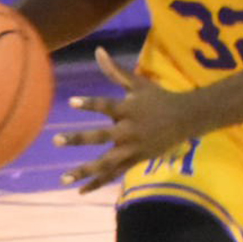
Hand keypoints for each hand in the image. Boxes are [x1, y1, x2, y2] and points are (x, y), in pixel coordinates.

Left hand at [55, 48, 203, 193]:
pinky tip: (81, 190)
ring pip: (106, 163)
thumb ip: (115, 71)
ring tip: (64, 178)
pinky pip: (114, 174)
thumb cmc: (157, 98)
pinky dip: (98, 183)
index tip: (72, 102)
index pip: (106, 106)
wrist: (185, 119)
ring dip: (85, 170)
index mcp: (128, 110)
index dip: (90, 104)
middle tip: (56, 140)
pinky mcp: (135, 161)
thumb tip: (98, 51)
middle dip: (78, 139)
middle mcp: (129, 131)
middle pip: (101, 137)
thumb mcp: (138, 83)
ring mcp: (132, 148)